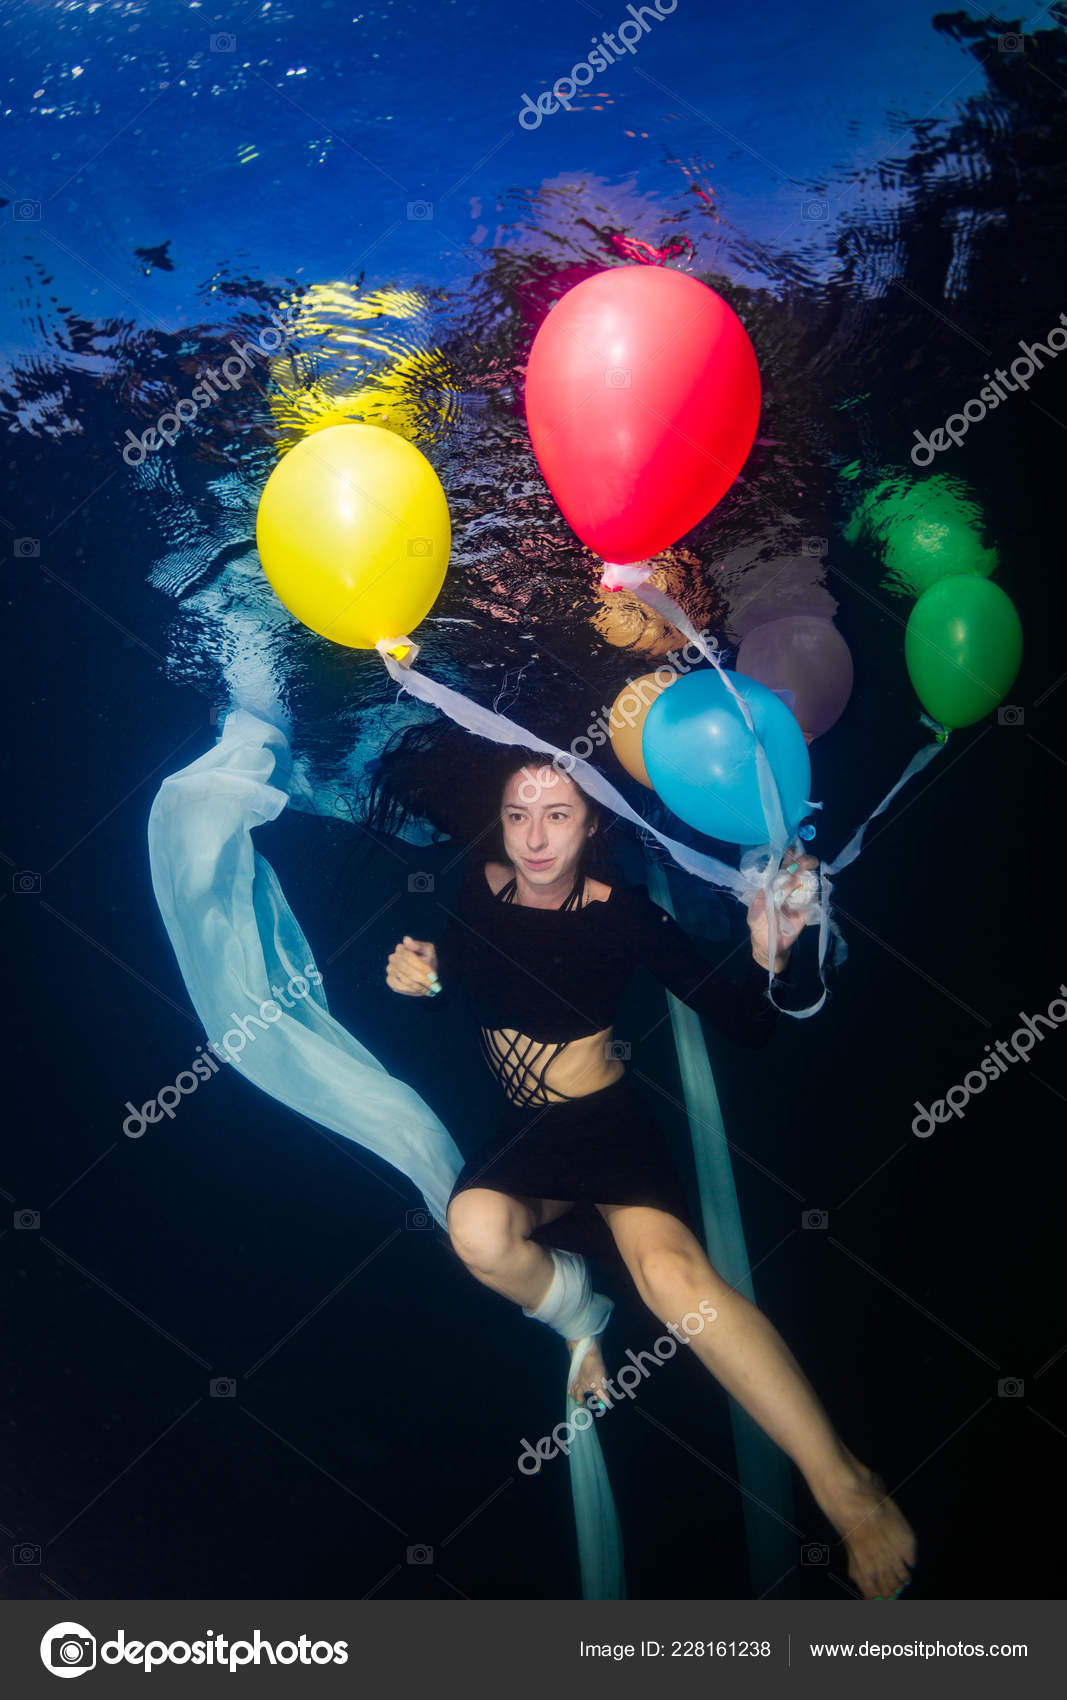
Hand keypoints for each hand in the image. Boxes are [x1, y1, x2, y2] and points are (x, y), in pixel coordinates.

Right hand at [386, 936, 439, 995]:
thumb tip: (406, 939)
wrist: (425, 971)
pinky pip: (398, 987)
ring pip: (403, 980)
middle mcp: (393, 958)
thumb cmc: (427, 959)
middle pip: (406, 970)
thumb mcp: (428, 950)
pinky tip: (421, 992)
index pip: (409, 957)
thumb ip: (419, 945)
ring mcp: (390, 969)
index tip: (434, 977)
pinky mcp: (390, 980)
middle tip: (435, 987)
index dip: (422, 968)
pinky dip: (411, 991)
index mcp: (402, 948)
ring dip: (418, 987)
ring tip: (431, 990)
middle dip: (422, 980)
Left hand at [746, 845, 818, 970]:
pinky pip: (813, 899)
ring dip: (808, 876)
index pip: (781, 868)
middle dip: (802, 863)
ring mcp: (798, 898)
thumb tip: (773, 886)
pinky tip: (812, 891)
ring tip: (811, 873)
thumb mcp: (756, 911)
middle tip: (807, 861)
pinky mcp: (807, 910)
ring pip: (806, 882)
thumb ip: (763, 898)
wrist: (770, 945)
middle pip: (796, 871)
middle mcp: (787, 888)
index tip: (791, 849)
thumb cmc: (759, 925)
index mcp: (773, 885)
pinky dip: (813, 894)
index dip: (787, 858)